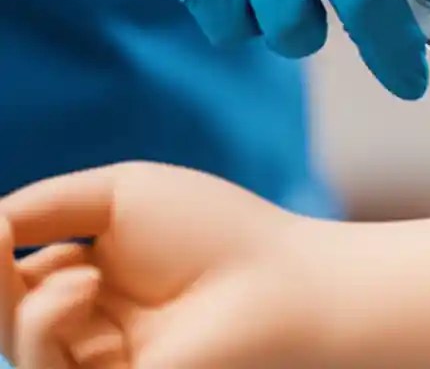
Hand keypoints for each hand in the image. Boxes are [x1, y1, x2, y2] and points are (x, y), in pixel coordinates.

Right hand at [0, 162, 324, 367]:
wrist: (283, 285)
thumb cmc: (218, 234)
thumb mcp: (118, 197)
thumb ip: (42, 207)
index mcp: (96, 279)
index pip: (20, 273)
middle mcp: (93, 326)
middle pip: (9, 311)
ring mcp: (101, 365)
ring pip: (22, 343)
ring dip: (23, 303)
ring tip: (82, 273)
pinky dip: (46, 323)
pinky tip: (87, 285)